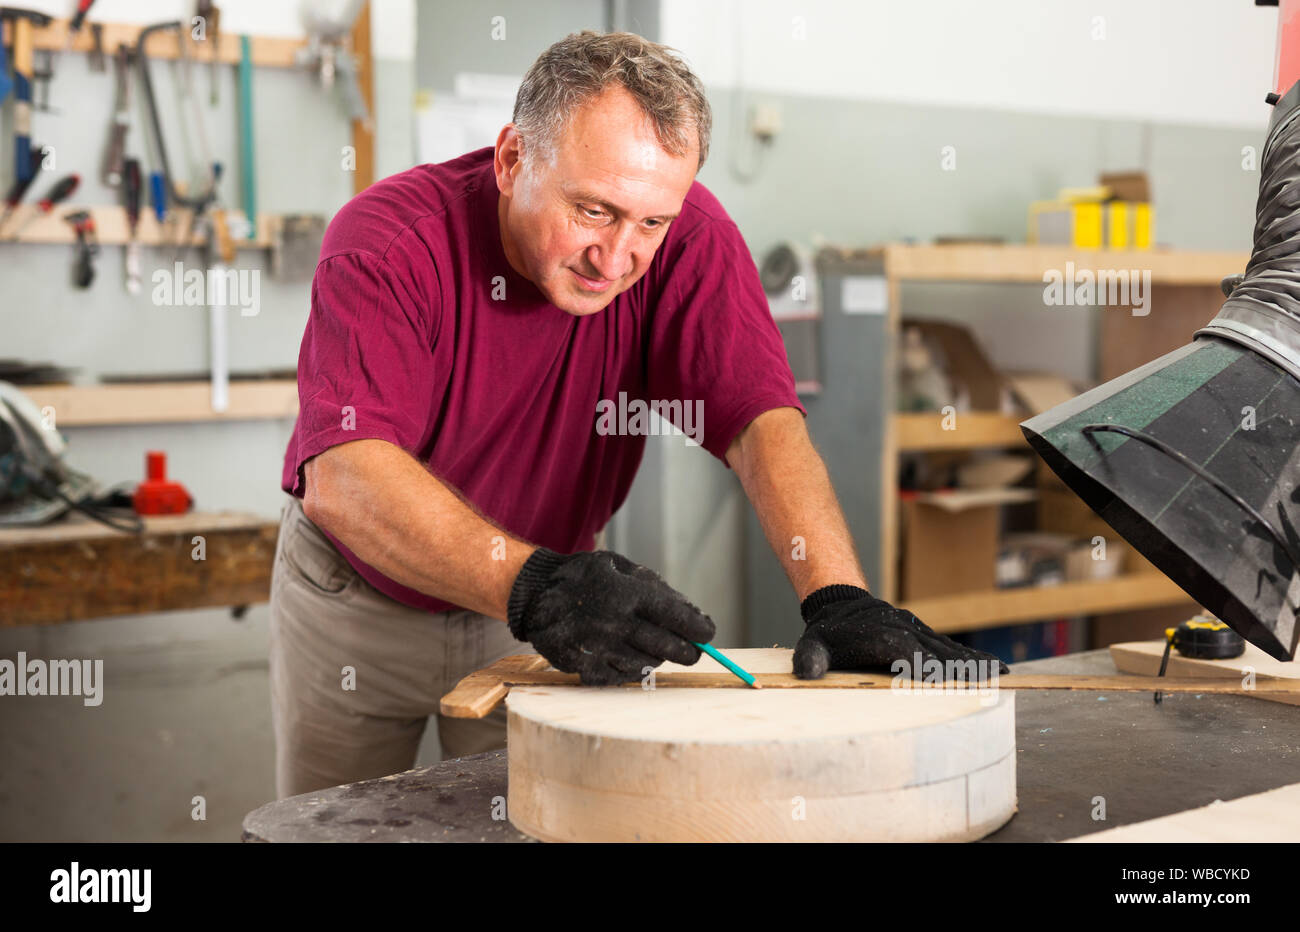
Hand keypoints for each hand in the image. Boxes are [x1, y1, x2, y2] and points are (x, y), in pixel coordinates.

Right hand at [506, 548, 715, 684]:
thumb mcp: (617, 565)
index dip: (699, 628)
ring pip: (646, 665)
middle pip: (666, 647)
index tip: (708, 633)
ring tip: (654, 649)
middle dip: (687, 651)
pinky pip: (619, 678)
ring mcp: (598, 648)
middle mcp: (614, 623)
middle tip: (692, 651)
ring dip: (657, 659)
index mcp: (626, 593)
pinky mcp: (583, 667)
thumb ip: (654, 586)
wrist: (532, 594)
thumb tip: (691, 611)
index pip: (676, 616)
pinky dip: (629, 670)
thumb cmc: (582, 577)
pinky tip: (627, 657)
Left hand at [793, 584, 1007, 680]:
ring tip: (1003, 675)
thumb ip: (809, 660)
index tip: (954, 687)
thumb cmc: (827, 634)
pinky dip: (972, 656)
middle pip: (939, 654)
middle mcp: (905, 632)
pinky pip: (949, 646)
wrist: (839, 603)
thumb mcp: (812, 645)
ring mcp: (916, 630)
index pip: (912, 659)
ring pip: (949, 649)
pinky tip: (992, 667)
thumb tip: (805, 674)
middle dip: (965, 670)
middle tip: (996, 684)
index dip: (930, 673)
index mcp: (884, 639)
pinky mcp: (922, 632)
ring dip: (976, 662)